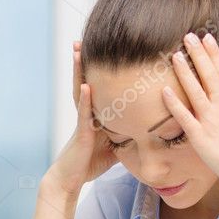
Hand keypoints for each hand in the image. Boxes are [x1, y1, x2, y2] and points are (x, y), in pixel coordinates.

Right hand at [46, 43, 118, 195]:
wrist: (70, 179)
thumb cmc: (90, 162)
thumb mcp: (115, 145)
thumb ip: (127, 134)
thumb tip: (148, 129)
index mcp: (96, 113)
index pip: (100, 85)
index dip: (102, 68)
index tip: (107, 48)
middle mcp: (87, 112)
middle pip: (87, 80)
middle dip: (86, 61)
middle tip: (83, 38)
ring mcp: (82, 121)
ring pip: (80, 90)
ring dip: (79, 70)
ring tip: (77, 50)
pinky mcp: (81, 133)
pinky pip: (83, 113)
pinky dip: (85, 99)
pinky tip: (86, 85)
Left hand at [160, 32, 218, 200]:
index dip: (214, 54)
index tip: (207, 38)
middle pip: (208, 76)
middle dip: (198, 54)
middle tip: (188, 36)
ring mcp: (210, 122)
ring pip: (194, 92)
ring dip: (184, 72)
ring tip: (174, 55)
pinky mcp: (200, 138)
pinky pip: (184, 118)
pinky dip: (174, 104)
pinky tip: (163, 89)